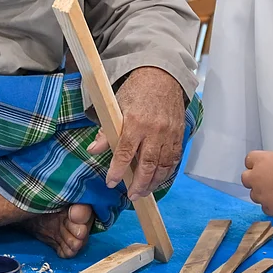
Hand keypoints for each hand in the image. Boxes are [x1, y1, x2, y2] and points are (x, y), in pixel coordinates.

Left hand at [87, 66, 184, 200]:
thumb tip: (93, 150)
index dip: (117, 170)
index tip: (111, 182)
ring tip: (144, 192)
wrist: (162, 77)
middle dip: (139, 183)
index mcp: (135, 122)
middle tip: (132, 195)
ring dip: (153, 182)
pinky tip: (158, 180)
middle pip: (147, 164)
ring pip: (163, 165)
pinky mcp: (179, 135)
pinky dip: (166, 173)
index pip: (125, 152)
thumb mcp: (116, 106)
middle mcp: (155, 130)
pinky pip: (174, 159)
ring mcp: (169, 134)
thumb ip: (106, 131)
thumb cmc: (137, 91)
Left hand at [241, 150, 272, 217]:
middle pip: (246, 177)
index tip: (264, 165)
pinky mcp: (267, 208)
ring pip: (254, 194)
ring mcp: (260, 194)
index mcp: (262, 160)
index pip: (249, 159)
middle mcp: (256, 177)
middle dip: (255, 179)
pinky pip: (264, 207)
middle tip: (268, 179)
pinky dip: (271, 205)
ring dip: (262, 192)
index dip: (257, 163)